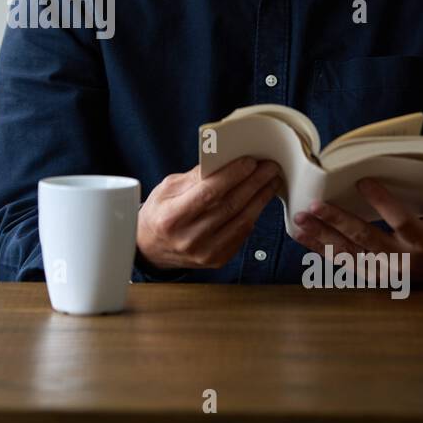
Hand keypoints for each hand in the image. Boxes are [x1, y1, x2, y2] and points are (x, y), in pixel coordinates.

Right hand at [136, 157, 282, 270]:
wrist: (152, 248)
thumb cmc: (159, 214)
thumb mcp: (166, 189)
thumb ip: (194, 177)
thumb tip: (223, 162)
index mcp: (171, 218)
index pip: (208, 193)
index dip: (232, 176)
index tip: (250, 162)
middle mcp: (189, 239)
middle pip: (230, 206)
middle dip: (254, 183)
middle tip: (269, 167)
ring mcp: (205, 252)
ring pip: (241, 221)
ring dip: (260, 198)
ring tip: (270, 181)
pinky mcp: (217, 260)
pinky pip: (242, 234)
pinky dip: (253, 214)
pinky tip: (259, 200)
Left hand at [289, 173, 422, 282]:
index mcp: (422, 240)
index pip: (400, 220)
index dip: (382, 202)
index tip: (361, 181)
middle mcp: (401, 260)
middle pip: (365, 239)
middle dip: (338, 221)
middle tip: (314, 205)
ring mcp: (383, 271)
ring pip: (348, 253)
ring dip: (321, 236)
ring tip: (300, 218)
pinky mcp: (370, 276)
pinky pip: (341, 261)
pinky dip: (319, 248)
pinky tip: (302, 234)